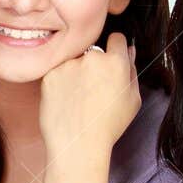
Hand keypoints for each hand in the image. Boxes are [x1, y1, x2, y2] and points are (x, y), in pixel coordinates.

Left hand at [38, 31, 139, 161]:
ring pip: (74, 61)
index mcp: (116, 62)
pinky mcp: (49, 75)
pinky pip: (57, 72)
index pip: (116, 38)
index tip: (111, 59)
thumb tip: (128, 51)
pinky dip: (60, 82)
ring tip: (77, 99)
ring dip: (76, 72)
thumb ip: (131, 71)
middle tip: (93, 89)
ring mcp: (68, 65)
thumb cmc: (108, 127)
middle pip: (94, 51)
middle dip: (94, 63)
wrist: (77, 145)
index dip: (115, 49)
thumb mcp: (133, 100)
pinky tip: (65, 101)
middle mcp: (91, 57)